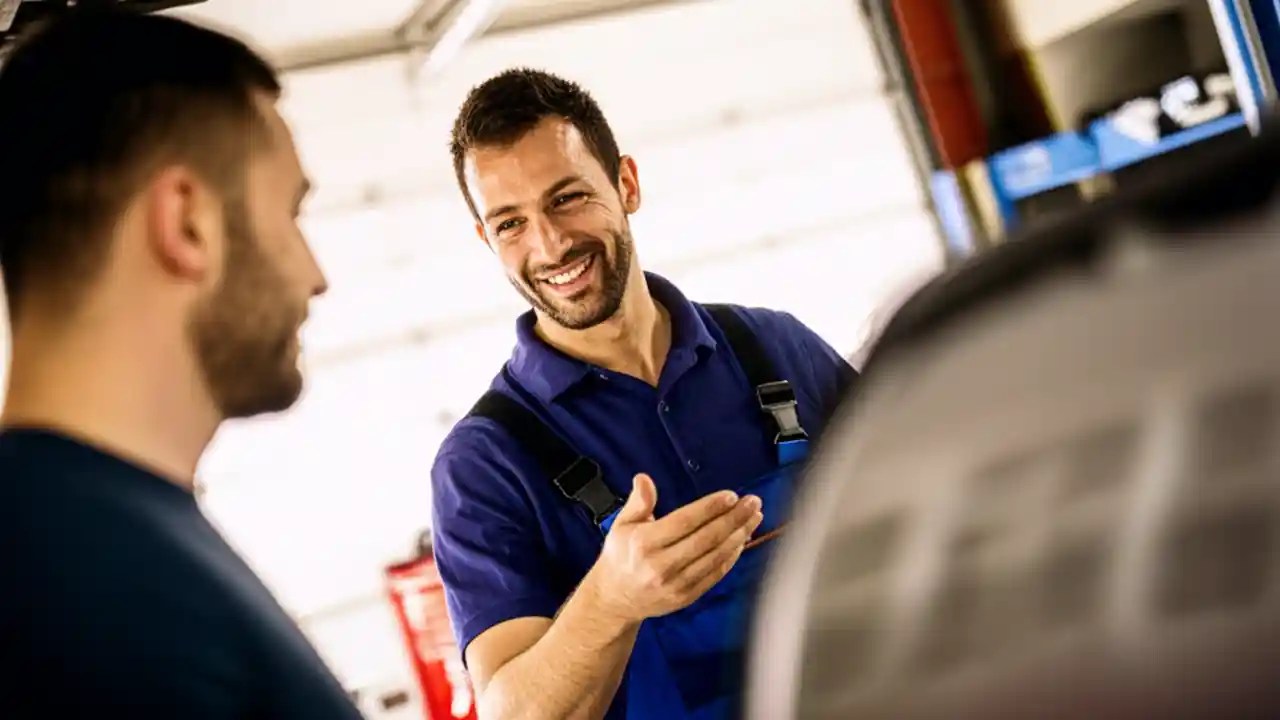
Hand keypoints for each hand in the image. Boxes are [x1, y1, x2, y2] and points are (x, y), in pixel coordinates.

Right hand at [585, 474, 763, 622]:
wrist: (616, 599)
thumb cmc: (621, 555)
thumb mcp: (622, 525)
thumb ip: (638, 502)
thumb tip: (644, 479)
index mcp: (644, 543)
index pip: (684, 521)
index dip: (710, 508)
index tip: (731, 496)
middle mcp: (660, 565)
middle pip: (705, 538)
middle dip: (733, 518)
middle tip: (753, 502)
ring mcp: (675, 584)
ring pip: (714, 556)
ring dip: (738, 535)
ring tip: (754, 518)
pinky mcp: (686, 597)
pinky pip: (715, 574)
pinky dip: (731, 557)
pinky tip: (742, 540)